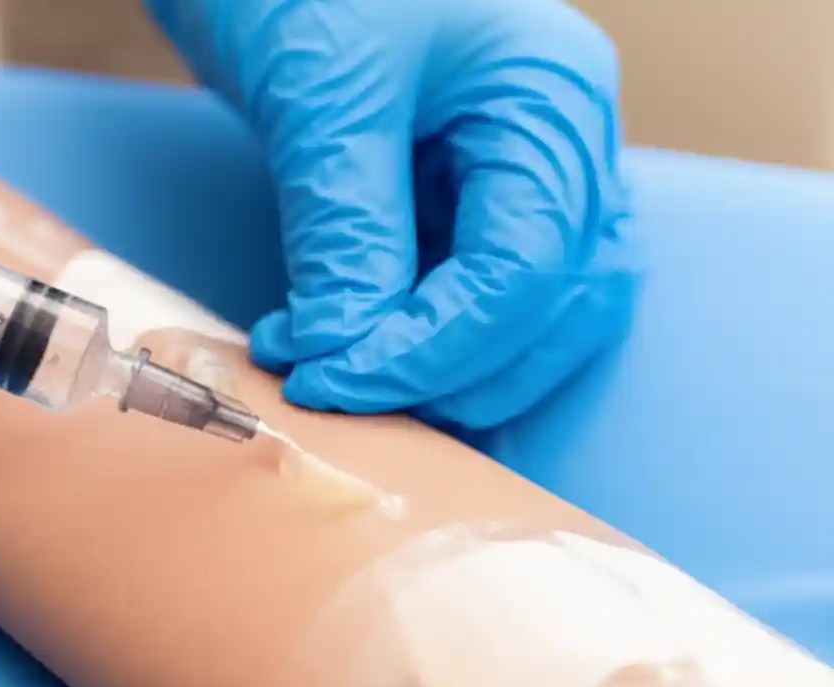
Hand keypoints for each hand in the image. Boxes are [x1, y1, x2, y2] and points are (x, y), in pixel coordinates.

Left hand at [147, 0, 635, 428]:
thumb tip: (346, 354)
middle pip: (550, 304)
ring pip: (519, 310)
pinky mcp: (455, 186)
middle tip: (344, 397)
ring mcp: (512, 164)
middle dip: (450, 371)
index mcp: (552, 97)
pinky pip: (462, 287)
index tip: (336, 382)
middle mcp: (554, 137)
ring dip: (433, 365)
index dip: (436, 349)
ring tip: (331, 373)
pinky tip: (342, 346)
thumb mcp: (323, 96)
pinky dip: (411, 332)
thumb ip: (347, 232)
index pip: (527, 267)